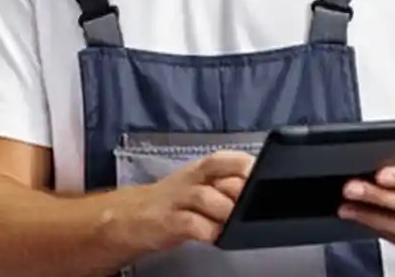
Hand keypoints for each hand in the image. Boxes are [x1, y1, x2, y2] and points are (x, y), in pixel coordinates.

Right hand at [114, 150, 254, 252]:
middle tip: (251, 204)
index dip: (246, 166)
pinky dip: (208, 230)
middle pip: (223, 177)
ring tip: (234, 222)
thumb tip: (258, 190)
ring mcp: (178, 200)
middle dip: (242, 191)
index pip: (228, 159)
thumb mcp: (198, 187)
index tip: (263, 177)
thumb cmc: (173, 202)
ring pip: (208, 198)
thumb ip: (225, 186)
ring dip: (226, 211)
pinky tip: (215, 236)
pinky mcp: (168, 222)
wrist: (131, 216)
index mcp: (202, 170)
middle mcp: (191, 180)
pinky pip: (192, 224)